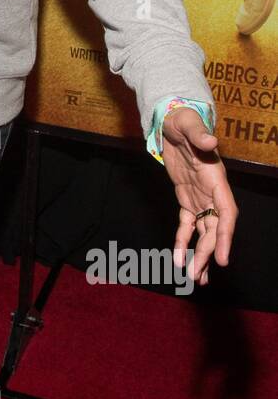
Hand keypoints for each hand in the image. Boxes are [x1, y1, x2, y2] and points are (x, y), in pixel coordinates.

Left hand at [161, 107, 237, 285]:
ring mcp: (201, 197)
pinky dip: (182, 241)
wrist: (172, 120)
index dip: (226, 236)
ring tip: (196, 278)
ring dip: (201, 254)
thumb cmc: (182, 120)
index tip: (223, 259)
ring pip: (205, 231)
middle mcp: (213, 192)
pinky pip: (186, 224)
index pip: (227, 213)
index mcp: (217, 179)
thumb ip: (199, 134)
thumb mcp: (188, 124)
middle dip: (209, 253)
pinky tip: (178, 259)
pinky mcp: (187, 198)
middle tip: (199, 277)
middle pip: (215, 229)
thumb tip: (211, 141)